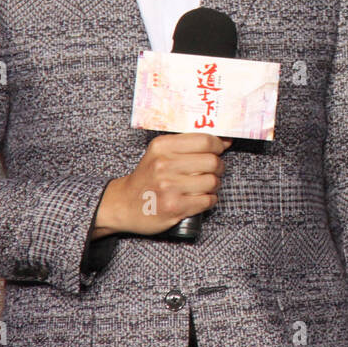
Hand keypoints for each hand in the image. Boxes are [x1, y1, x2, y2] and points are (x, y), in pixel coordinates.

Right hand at [92, 133, 231, 237]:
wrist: (123, 204)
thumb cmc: (147, 178)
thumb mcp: (159, 153)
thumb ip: (188, 144)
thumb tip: (224, 140)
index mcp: (162, 146)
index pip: (204, 140)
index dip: (218, 145)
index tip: (220, 148)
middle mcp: (164, 165)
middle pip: (212, 161)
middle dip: (218, 167)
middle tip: (212, 171)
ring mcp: (169, 187)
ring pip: (212, 181)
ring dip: (213, 185)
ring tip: (203, 186)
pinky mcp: (174, 207)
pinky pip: (207, 200)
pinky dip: (209, 200)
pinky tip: (200, 199)